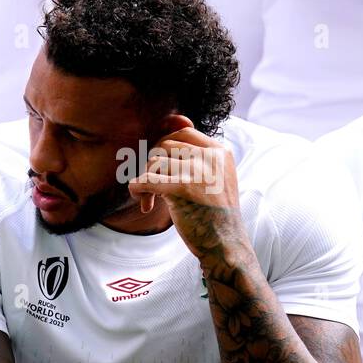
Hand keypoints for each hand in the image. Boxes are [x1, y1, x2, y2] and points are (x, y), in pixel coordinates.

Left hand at [128, 123, 243, 257]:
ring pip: (153, 163)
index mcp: (220, 152)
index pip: (182, 133)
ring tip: (151, 200)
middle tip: (154, 189)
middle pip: (163, 147)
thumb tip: (174, 118)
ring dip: (145, 182)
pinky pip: (145, 181)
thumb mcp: (213, 177)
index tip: (159, 169)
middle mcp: (212, 156)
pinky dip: (137, 191)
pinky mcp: (184, 187)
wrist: (225, 245)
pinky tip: (145, 205)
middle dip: (152, 167)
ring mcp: (199, 170)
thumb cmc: (214, 214)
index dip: (162, 148)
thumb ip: (196, 153)